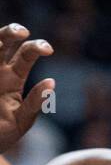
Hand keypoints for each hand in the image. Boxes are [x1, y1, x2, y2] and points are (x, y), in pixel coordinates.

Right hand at [0, 24, 52, 155]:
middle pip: (3, 42)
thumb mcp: (22, 121)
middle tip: (22, 32)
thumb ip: (35, 103)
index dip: (37, 46)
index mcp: (13, 76)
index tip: (48, 50)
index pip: (26, 53)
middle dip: (11, 32)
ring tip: (5, 38)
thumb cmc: (3, 132)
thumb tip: (51, 82)